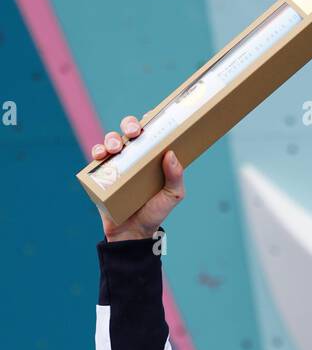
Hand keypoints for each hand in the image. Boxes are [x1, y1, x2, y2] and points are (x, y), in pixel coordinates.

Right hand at [90, 114, 184, 241]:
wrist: (133, 233)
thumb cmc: (154, 212)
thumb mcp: (172, 196)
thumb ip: (175, 177)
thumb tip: (171, 154)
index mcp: (152, 157)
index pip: (151, 132)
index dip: (151, 119)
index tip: (152, 116)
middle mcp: (134, 156)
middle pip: (130, 131)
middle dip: (130, 125)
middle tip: (135, 132)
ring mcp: (117, 163)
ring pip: (112, 140)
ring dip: (112, 138)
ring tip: (116, 148)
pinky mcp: (102, 174)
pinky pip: (96, 157)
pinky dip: (97, 151)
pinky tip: (101, 155)